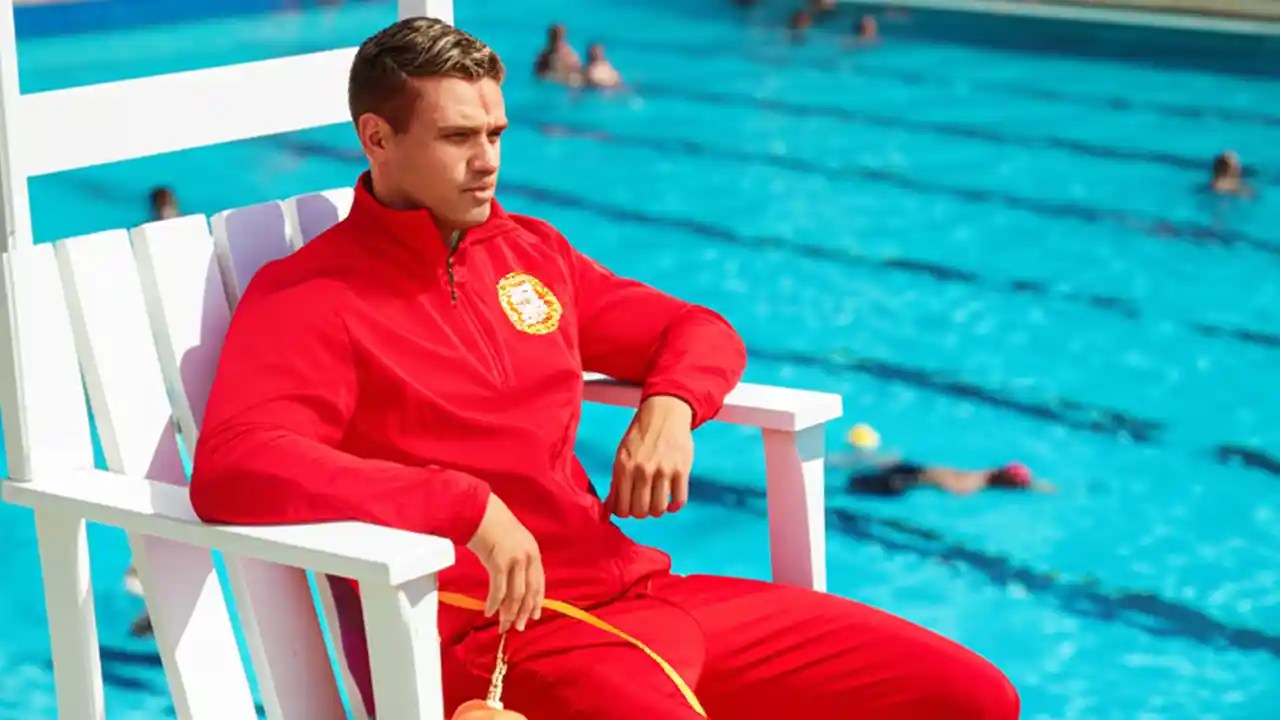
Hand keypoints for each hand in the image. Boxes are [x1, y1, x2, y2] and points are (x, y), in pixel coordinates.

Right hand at [466, 494, 543, 631]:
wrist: (478, 510)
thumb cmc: (491, 525)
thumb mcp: (511, 542)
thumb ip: (516, 561)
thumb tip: (511, 583)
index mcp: (533, 551)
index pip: (540, 582)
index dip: (537, 601)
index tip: (535, 616)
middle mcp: (528, 556)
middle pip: (530, 591)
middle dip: (525, 612)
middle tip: (519, 628)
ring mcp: (515, 559)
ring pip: (515, 594)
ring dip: (509, 613)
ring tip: (503, 625)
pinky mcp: (499, 562)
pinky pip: (499, 590)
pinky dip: (494, 604)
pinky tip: (489, 612)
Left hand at [607, 395, 694, 518]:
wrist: (664, 414)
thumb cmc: (640, 435)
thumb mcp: (621, 454)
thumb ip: (617, 480)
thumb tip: (611, 506)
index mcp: (624, 467)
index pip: (621, 507)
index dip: (623, 513)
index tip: (628, 509)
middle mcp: (642, 471)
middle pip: (640, 511)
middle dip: (640, 512)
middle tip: (643, 504)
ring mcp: (663, 471)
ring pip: (659, 509)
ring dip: (657, 510)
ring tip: (657, 502)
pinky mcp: (681, 470)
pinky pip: (679, 500)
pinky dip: (674, 506)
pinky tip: (671, 501)